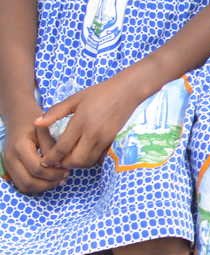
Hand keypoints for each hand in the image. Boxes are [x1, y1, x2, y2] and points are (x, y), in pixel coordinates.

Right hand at [2, 104, 66, 193]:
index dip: (53, 173)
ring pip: (24, 186)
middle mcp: (10, 158)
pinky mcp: (9, 169)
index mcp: (20, 147)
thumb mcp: (45, 130)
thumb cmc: (34, 123)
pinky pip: (21, 184)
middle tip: (64, 177)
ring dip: (42, 187)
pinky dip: (36, 186)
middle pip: (28, 182)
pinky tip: (49, 180)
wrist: (18, 119)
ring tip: (58, 180)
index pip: (36, 168)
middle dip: (48, 183)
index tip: (67, 170)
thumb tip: (61, 164)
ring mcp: (7, 165)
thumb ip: (51, 147)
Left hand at [37, 66, 155, 168]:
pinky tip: (84, 153)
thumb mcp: (75, 99)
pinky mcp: (113, 140)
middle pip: (75, 160)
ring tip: (70, 157)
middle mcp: (93, 133)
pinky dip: (89, 159)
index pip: (62, 148)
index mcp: (80, 122)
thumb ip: (55, 112)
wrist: (128, 91)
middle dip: (64, 164)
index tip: (45, 161)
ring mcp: (105, 138)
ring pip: (88, 161)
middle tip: (58, 160)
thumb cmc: (99, 93)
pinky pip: (98, 157)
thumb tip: (37, 123)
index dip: (51, 158)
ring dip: (77, 163)